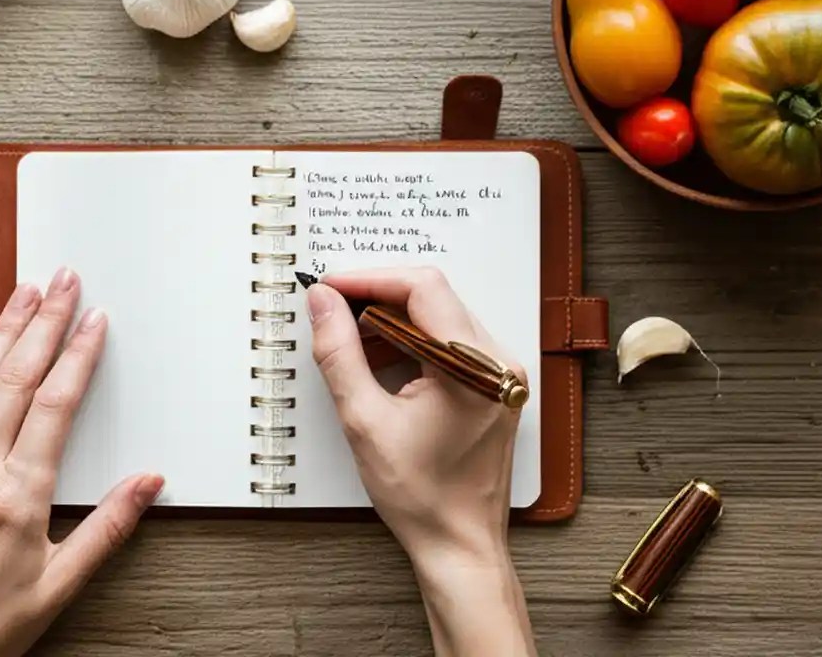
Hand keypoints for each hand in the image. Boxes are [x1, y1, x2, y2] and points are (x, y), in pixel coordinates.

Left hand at [0, 269, 163, 656]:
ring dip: (0, 330)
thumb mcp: (61, 585)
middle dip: (45, 323)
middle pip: (15, 379)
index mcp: (18, 497)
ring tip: (24, 293)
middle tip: (64, 282)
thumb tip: (148, 482)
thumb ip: (107, 528)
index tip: (95, 322)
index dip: (79, 356)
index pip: (55, 406)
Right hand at [306, 267, 534, 656]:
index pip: (422, 288)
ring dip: (392, 320)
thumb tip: (322, 303)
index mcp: (472, 366)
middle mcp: (496, 362)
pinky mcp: (493, 385)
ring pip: (439, 316)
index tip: (330, 288)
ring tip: (349, 341)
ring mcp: (499, 373)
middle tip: (332, 312)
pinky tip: (378, 360)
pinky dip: (411, 341)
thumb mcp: (364, 420)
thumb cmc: (422, 495)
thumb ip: (339, 353)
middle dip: (377, 298)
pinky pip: (449, 342)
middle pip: (433, 297)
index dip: (369, 279)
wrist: (459, 543)